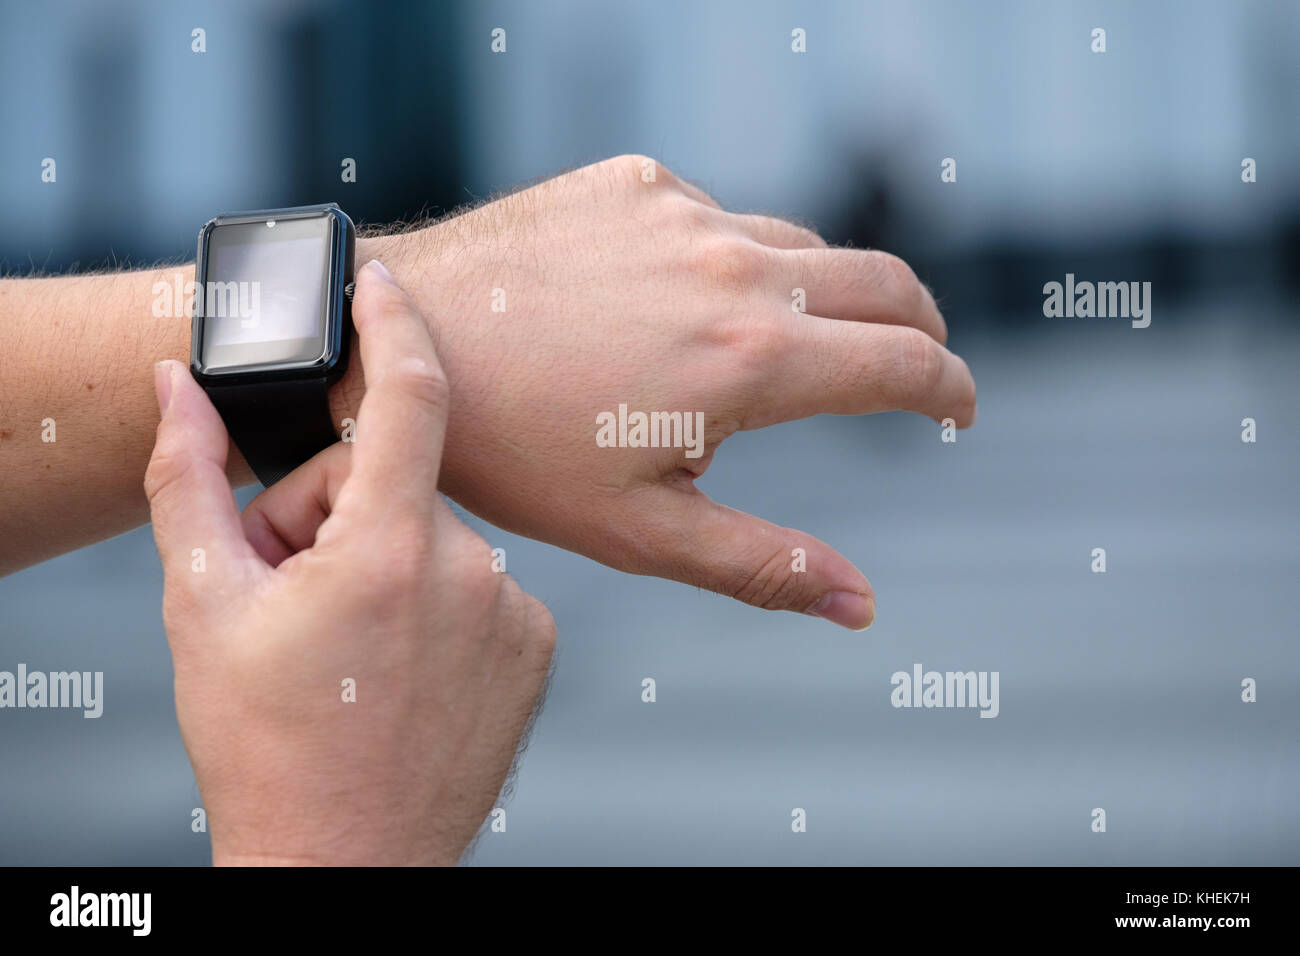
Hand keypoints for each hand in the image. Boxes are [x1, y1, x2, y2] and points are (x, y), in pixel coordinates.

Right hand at [145, 261, 555, 865]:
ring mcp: (514, 611)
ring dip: (383, 561)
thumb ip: (188, 477)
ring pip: (435, 537)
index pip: (407, 393)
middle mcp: (471, 570)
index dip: (390, 322)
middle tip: (290, 589)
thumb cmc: (263, 740)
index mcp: (388, 548)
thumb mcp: (202, 601)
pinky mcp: (536, 646)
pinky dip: (434, 601)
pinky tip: (396, 661)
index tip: (379, 282)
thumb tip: (177, 387)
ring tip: (342, 641)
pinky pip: (479, 585)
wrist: (341, 859)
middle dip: (332, 514)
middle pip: (394, 483)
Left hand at [362, 155, 976, 629]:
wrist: (402, 342)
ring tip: (797, 348)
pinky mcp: (637, 183)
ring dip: (827, 297)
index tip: (958, 411)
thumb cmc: (514, 451)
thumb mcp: (642, 531)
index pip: (908, 363)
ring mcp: (685, 212)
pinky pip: (721, 217)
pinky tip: (690, 303)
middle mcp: (735, 268)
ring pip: (805, 249)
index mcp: (753, 360)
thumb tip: (862, 607)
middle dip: (919, 330)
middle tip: (914, 370)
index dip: (952, 391)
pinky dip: (737, 261)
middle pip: (885, 284)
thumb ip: (765, 564)